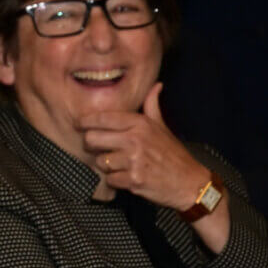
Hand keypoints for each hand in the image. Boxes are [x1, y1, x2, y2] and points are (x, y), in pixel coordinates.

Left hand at [79, 84, 229, 251]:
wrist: (189, 182)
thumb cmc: (172, 154)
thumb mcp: (162, 127)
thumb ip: (152, 106)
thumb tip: (156, 85)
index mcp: (140, 124)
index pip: (102, 118)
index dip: (85, 121)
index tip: (78, 124)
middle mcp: (135, 139)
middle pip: (92, 139)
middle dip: (91, 146)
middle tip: (99, 149)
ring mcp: (133, 160)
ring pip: (99, 162)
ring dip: (107, 166)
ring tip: (122, 165)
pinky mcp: (133, 180)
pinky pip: (109, 179)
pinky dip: (116, 181)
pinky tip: (128, 177)